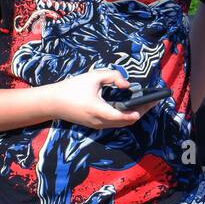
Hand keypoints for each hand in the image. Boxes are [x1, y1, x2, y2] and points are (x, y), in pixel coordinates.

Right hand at [43, 68, 157, 128]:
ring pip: (120, 124)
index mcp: (98, 110)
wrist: (51, 102)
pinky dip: (124, 117)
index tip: (150, 104)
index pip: (123, 116)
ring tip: (145, 103)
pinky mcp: (94, 125)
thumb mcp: (93, 77)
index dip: (138, 111)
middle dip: (141, 112)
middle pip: (125, 122)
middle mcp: (99, 122)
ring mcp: (96, 126)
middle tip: (153, 101)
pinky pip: (113, 123)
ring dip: (133, 115)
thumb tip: (127, 85)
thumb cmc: (71, 88)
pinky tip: (130, 107)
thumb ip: (113, 77)